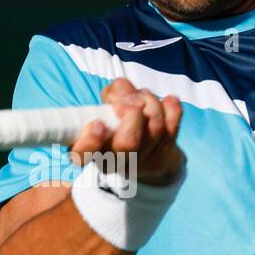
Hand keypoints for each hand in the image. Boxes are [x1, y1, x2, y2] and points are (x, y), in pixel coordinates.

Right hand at [68, 78, 183, 185]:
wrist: (147, 150)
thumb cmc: (119, 122)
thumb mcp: (108, 105)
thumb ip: (113, 94)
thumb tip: (126, 91)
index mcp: (90, 150)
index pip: (82, 154)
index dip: (90, 141)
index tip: (98, 124)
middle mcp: (113, 162)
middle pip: (127, 142)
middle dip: (133, 112)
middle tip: (133, 102)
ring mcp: (140, 162)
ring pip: (154, 128)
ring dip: (151, 102)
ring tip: (145, 97)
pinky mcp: (163, 157)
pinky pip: (172, 127)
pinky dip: (172, 109)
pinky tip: (168, 102)